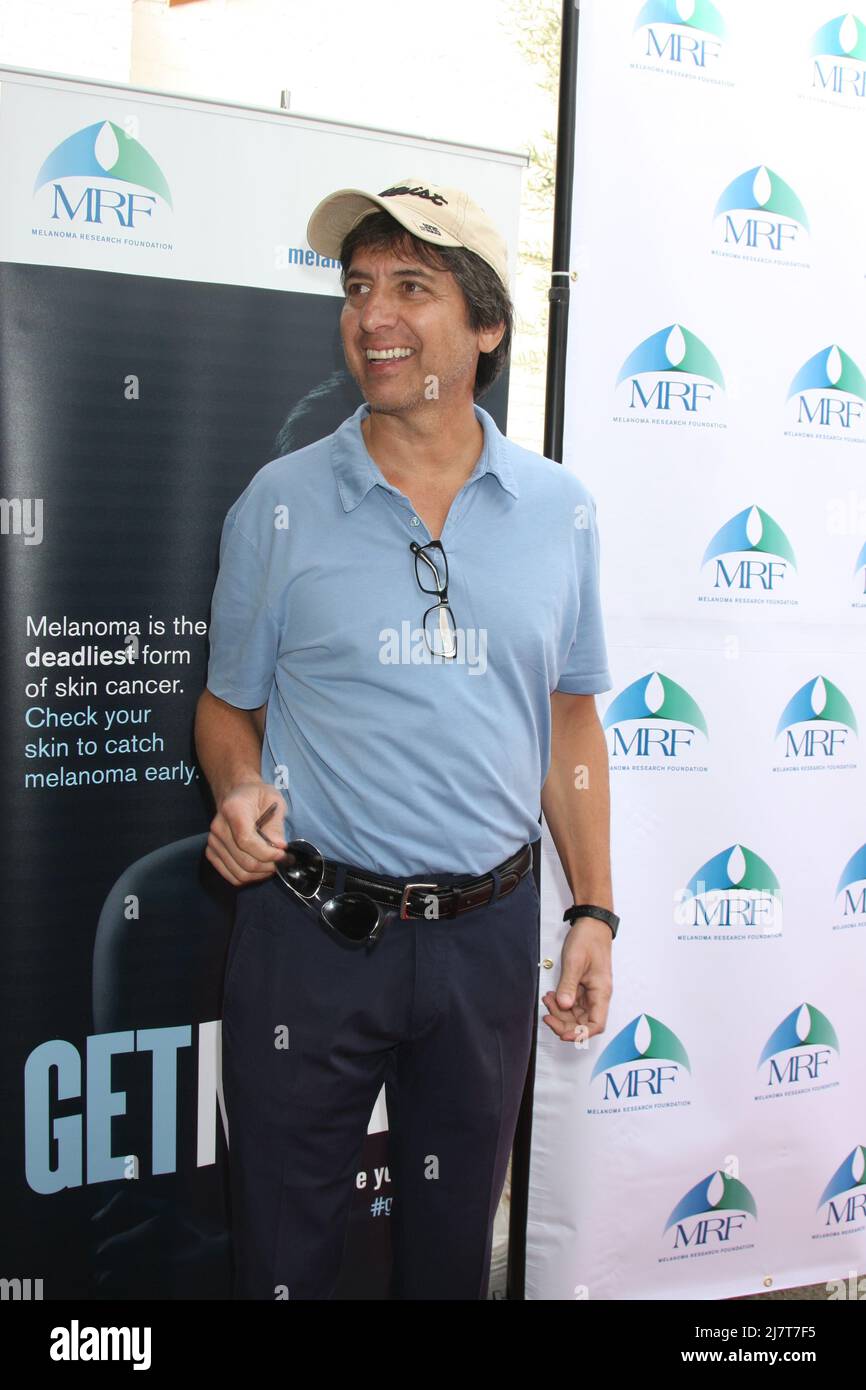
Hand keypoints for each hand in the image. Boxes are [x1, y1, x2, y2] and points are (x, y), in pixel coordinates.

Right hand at [205, 782, 287, 885]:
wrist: (237, 795)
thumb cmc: (258, 796)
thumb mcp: (273, 800)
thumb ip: (275, 824)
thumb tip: (279, 846)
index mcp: (233, 810)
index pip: (246, 840)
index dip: (267, 853)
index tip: (283, 853)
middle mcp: (218, 827)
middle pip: (243, 860)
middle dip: (267, 866)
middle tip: (282, 862)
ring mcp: (213, 842)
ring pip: (239, 872)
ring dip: (260, 874)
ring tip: (273, 866)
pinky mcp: (212, 853)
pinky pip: (231, 876)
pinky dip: (248, 878)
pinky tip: (260, 869)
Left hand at [541, 917, 612, 1043]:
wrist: (592, 923)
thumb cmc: (588, 939)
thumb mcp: (575, 962)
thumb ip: (568, 985)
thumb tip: (564, 1006)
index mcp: (601, 992)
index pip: (596, 1024)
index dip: (580, 1034)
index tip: (563, 1034)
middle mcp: (598, 995)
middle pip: (583, 1023)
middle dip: (564, 1024)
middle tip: (547, 1017)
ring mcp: (591, 992)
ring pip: (576, 1014)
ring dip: (560, 1013)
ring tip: (547, 1000)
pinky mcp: (583, 986)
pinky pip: (572, 1003)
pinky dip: (561, 1003)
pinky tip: (551, 996)